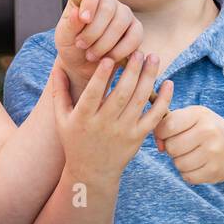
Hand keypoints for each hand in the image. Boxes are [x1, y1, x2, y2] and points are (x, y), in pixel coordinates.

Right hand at [50, 51, 172, 183]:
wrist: (92, 173)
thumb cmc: (75, 141)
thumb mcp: (62, 119)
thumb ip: (59, 92)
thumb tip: (56, 66)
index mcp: (84, 118)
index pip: (93, 94)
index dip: (101, 76)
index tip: (109, 58)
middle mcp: (104, 125)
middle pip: (121, 94)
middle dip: (132, 71)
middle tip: (139, 51)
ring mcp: (123, 132)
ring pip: (139, 101)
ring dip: (148, 78)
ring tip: (153, 58)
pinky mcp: (137, 138)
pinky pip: (154, 117)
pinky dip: (163, 100)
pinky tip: (168, 83)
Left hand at [54, 0, 142, 97]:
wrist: (83, 65)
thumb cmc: (72, 45)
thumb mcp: (64, 36)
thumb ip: (70, 24)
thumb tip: (77, 12)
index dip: (89, 3)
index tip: (84, 20)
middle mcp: (108, 0)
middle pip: (108, 8)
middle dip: (93, 31)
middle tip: (81, 45)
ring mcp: (124, 14)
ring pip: (121, 23)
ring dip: (104, 43)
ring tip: (91, 55)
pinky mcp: (136, 30)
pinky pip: (135, 37)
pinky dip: (120, 51)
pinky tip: (108, 58)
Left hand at [153, 105, 223, 184]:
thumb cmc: (208, 130)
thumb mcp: (194, 117)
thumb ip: (170, 123)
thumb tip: (159, 144)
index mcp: (200, 114)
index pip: (168, 126)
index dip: (161, 133)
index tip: (167, 135)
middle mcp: (208, 131)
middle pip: (171, 147)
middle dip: (172, 148)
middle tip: (183, 146)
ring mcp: (213, 152)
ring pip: (178, 164)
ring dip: (180, 162)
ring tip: (192, 155)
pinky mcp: (214, 171)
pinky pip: (187, 176)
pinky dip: (188, 173)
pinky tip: (198, 165)